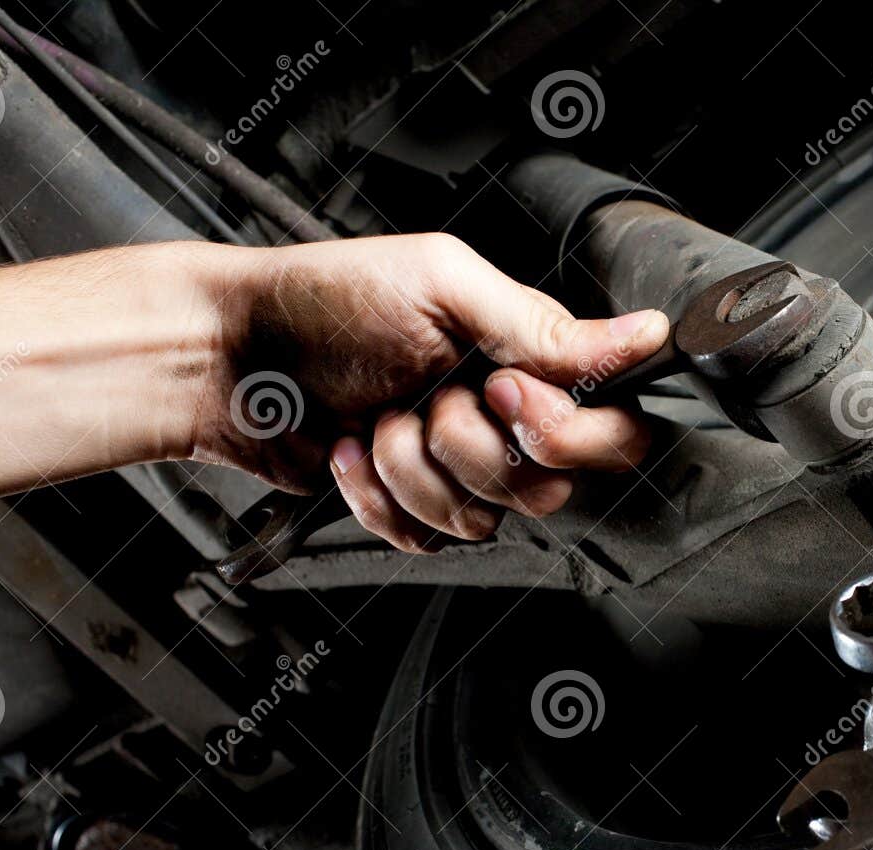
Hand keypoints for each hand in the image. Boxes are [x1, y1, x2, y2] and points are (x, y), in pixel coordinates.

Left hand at [191, 234, 667, 550]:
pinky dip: (377, 496)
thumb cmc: (323, 301)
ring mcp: (456, 467)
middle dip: (474, 447)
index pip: (612, 429)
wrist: (228, 356)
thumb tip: (644, 334)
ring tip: (375, 416)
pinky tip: (351, 449)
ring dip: (414, 467)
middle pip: (550, 486)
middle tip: (427, 397)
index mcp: (528, 359)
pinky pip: (426, 539)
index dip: (563, 430)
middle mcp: (503, 419)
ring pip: (483, 518)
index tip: (500, 388)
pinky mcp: (409, 506)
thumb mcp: (443, 288)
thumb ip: (546, 326)